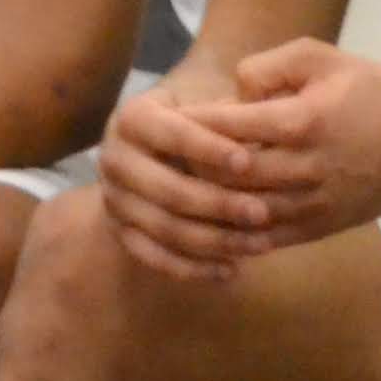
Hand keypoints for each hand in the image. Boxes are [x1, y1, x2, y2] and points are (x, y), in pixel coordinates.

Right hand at [95, 70, 278, 280]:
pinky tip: (230, 271)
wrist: (144, 157)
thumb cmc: (192, 126)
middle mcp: (115, 158)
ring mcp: (114, 199)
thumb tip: (265, 115)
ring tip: (259, 245)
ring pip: (165, 228)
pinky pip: (154, 257)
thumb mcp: (204, 110)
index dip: (208, 148)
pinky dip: (193, 268)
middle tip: (263, 214)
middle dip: (219, 204)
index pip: (170, 132)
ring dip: (215, 241)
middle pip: (169, 189)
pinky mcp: (119, 231)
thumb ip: (227, 114)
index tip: (248, 162)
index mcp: (133, 118)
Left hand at [129, 41, 380, 267]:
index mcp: (302, 120)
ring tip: (174, 195)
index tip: (163, 120)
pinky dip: (234, 235)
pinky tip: (209, 227)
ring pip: (242, 212)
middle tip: (158, 160)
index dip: (191, 124)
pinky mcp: (321, 226)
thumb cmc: (372, 91)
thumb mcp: (323, 56)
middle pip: (227, 175)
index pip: (227, 126)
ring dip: (206, 206)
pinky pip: (266, 238)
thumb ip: (270, 66)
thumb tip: (234, 92)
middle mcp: (305, 166)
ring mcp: (313, 202)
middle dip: (189, 168)